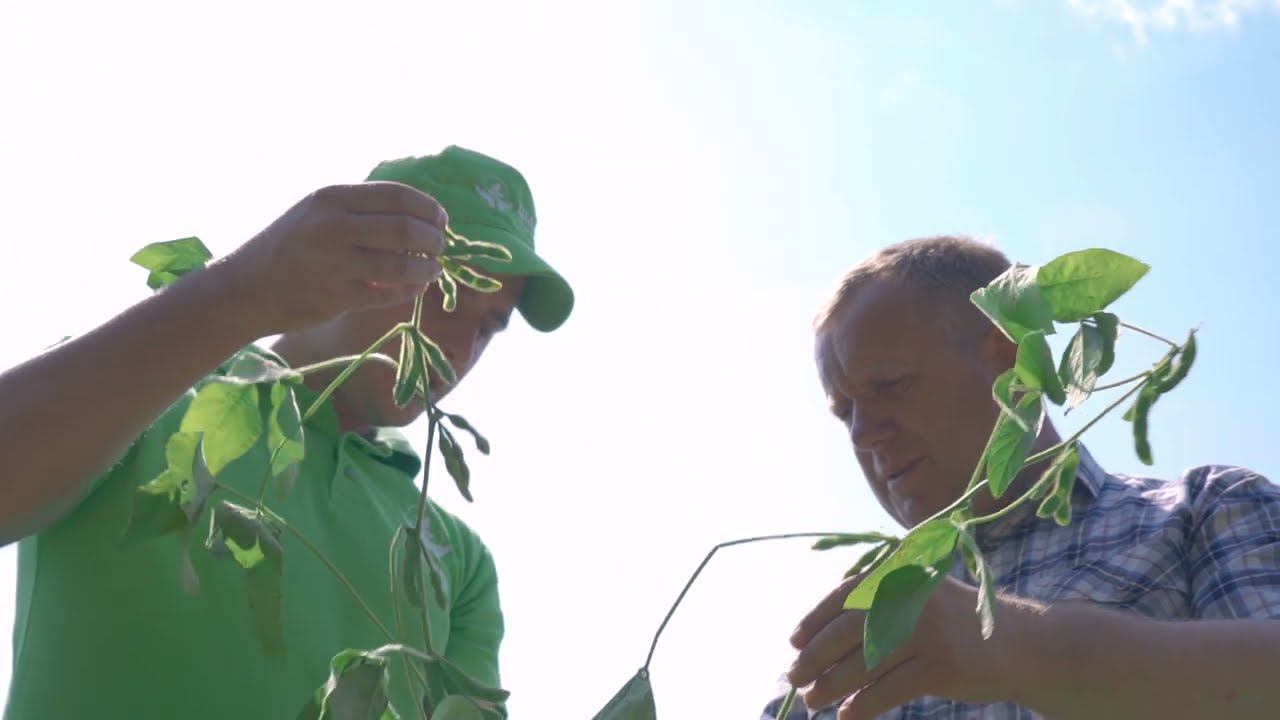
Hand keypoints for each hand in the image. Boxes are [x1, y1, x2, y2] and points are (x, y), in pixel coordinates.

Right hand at [214, 182, 446, 334]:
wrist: (245, 288)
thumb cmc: (288, 247)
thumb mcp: (316, 211)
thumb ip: (360, 209)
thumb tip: (419, 213)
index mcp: (332, 198)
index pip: (399, 196)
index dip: (429, 209)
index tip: (441, 220)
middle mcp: (333, 226)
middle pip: (407, 230)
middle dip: (434, 240)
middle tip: (440, 247)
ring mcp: (335, 263)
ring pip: (403, 265)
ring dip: (427, 268)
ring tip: (433, 269)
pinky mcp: (338, 297)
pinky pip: (389, 294)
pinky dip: (409, 290)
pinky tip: (415, 287)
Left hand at [787, 574, 1033, 718]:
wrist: (1024, 643)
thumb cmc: (958, 624)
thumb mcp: (921, 596)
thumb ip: (879, 602)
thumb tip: (818, 632)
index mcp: (902, 575)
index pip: (845, 595)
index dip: (815, 619)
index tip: (794, 643)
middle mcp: (913, 597)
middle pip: (848, 630)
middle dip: (815, 657)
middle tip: (794, 678)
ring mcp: (929, 632)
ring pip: (865, 663)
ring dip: (832, 685)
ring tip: (813, 701)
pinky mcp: (942, 666)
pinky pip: (890, 689)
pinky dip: (864, 705)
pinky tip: (847, 715)